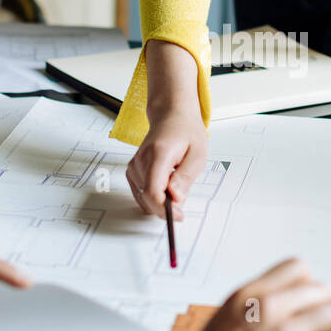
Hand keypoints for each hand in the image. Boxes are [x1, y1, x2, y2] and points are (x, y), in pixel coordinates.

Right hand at [126, 39, 207, 219]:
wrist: (172, 115)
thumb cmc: (186, 132)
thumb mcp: (198, 154)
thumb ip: (185, 177)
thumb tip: (176, 198)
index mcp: (158, 154)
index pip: (153, 190)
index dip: (165, 209)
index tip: (178, 215)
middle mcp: (141, 160)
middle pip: (147, 197)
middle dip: (164, 208)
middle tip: (181, 208)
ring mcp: (134, 165)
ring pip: (143, 198)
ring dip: (160, 202)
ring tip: (175, 185)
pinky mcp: (132, 170)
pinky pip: (140, 194)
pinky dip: (153, 198)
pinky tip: (165, 188)